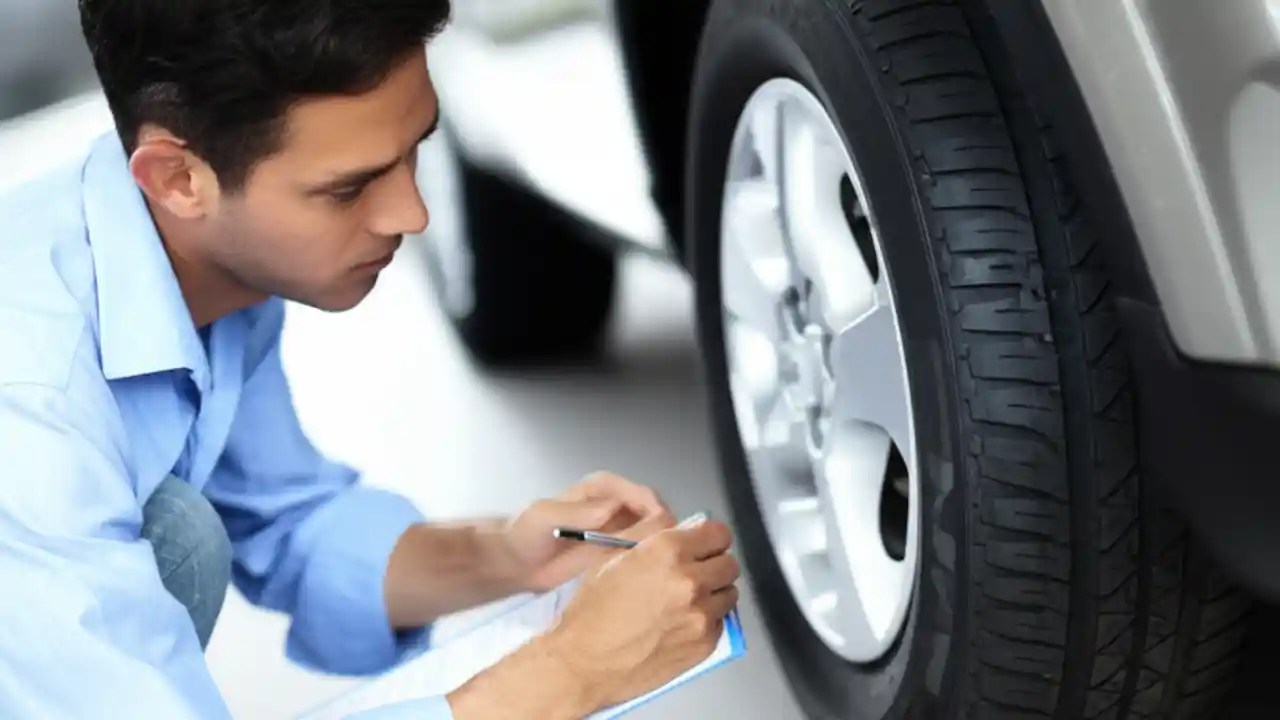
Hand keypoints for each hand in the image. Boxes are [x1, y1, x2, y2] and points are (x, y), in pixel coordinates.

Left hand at [502, 472, 671, 592]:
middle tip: (662, 559)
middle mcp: (618, 506)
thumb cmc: (526, 534)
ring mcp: (620, 531)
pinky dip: (648, 564)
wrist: (515, 563)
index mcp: (604, 488)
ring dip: (659, 551)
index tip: (663, 535)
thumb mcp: (546, 517)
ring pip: (655, 536)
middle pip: (656, 515)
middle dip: (664, 534)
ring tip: (655, 571)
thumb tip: (613, 509)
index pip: (643, 495)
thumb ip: (579, 512)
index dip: (657, 513)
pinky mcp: (617, 553)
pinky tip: (645, 578)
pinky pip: (642, 555)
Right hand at [538, 514, 741, 712]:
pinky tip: (681, 623)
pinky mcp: (704, 644)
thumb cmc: (591, 611)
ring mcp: (700, 615)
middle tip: (694, 573)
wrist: (584, 663)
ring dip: (713, 593)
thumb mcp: (612, 556)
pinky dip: (707, 620)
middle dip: (713, 564)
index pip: (718, 533)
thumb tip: (680, 527)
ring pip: (729, 593)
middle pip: (730, 563)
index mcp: (667, 551)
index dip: (709, 538)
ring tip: (686, 601)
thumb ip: (650, 535)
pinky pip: (720, 622)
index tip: (703, 545)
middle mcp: (690, 580)